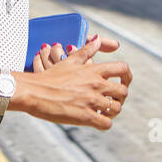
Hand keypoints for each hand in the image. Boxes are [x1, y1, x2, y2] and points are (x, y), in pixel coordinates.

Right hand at [17, 35, 131, 130]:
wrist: (34, 92)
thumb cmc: (50, 77)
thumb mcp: (70, 60)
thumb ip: (87, 50)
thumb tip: (98, 38)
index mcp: (93, 70)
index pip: (122, 69)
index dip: (127, 76)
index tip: (123, 82)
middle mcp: (95, 84)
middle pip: (123, 91)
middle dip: (121, 97)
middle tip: (112, 100)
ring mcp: (91, 101)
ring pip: (116, 109)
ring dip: (113, 111)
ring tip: (104, 111)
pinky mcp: (85, 116)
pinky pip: (106, 123)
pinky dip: (105, 123)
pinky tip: (97, 120)